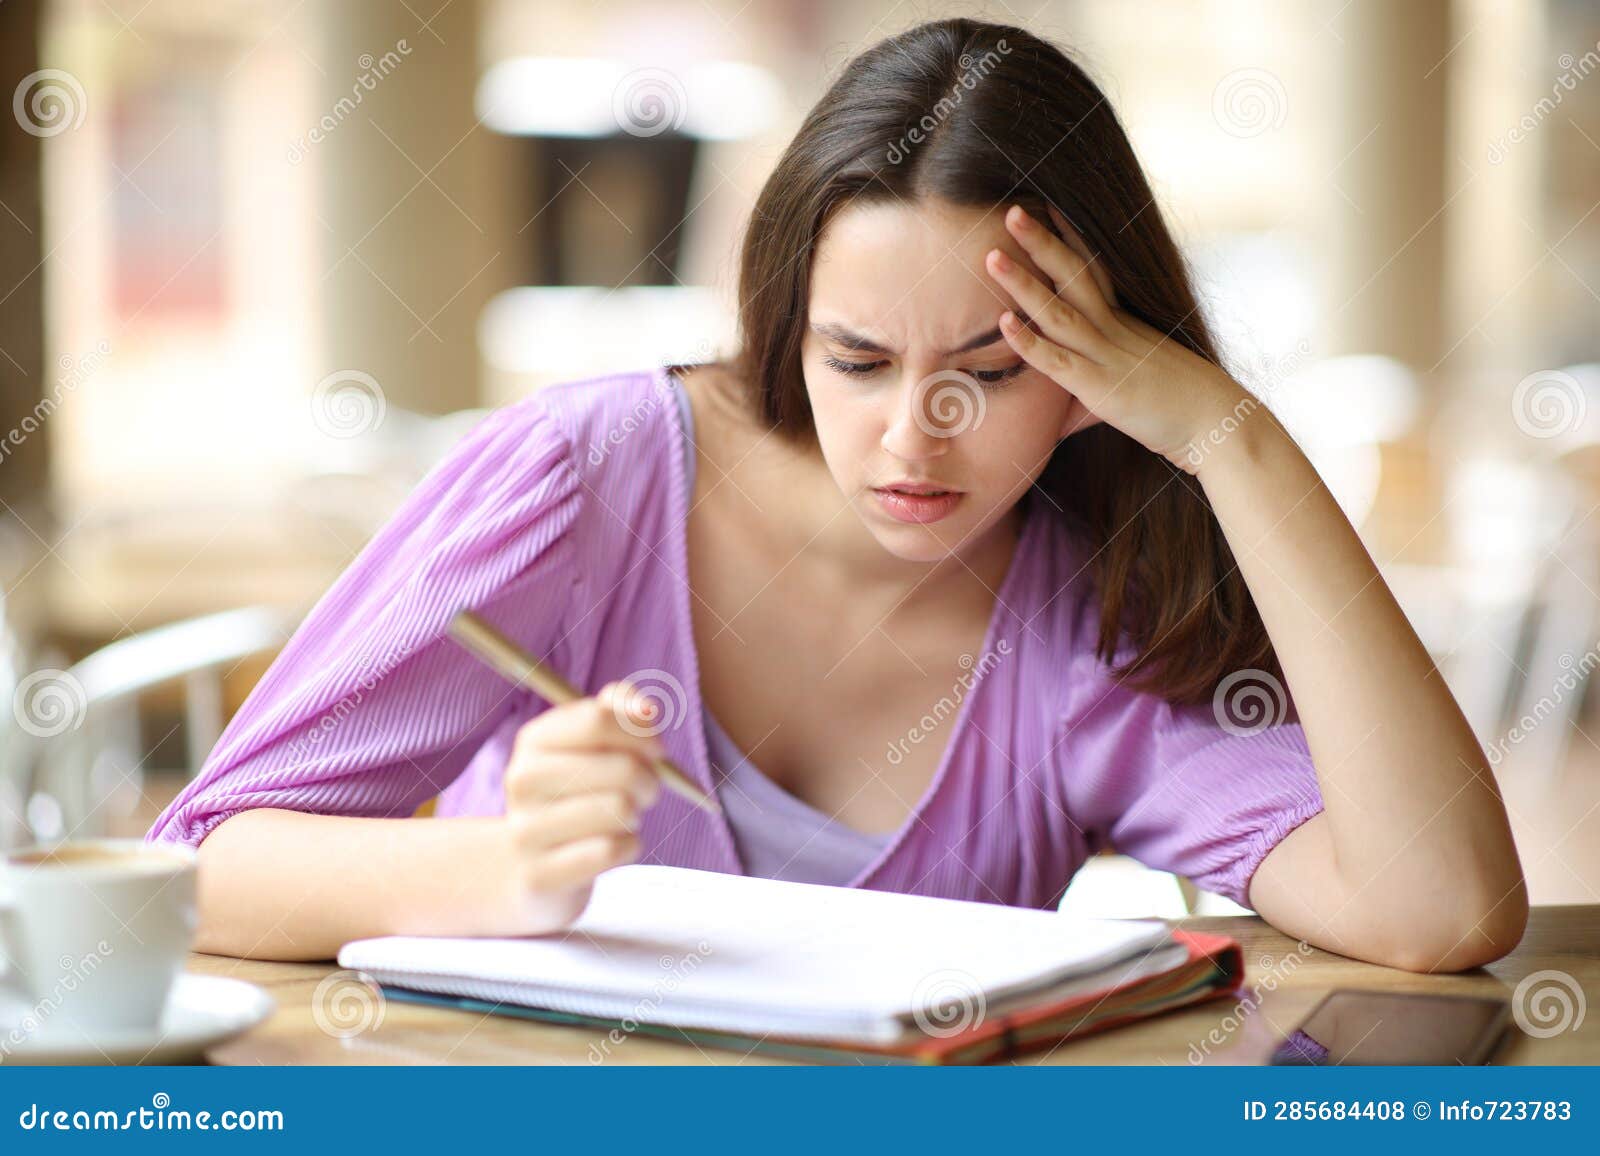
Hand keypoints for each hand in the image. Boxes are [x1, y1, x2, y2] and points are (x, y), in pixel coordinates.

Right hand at [494, 681, 663, 932]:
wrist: (528, 868)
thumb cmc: (576, 796)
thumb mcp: (591, 746)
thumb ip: (620, 709)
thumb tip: (643, 710)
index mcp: (534, 740)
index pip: (599, 718)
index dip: (642, 733)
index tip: (655, 748)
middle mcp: (522, 780)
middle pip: (623, 767)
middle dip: (650, 779)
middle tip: (645, 790)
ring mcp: (526, 830)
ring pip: (621, 808)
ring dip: (635, 815)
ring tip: (620, 818)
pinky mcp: (540, 875)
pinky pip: (613, 850)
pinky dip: (627, 847)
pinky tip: (611, 847)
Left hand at [985, 204, 1250, 473]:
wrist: (1220, 423)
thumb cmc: (1184, 407)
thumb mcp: (1144, 380)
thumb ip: (1107, 379)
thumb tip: (1081, 396)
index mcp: (1126, 325)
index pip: (1094, 272)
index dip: (1070, 240)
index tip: (1047, 207)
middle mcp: (1115, 331)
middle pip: (1074, 277)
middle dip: (1041, 243)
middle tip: (1011, 212)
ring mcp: (1106, 357)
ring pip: (1059, 312)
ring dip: (1023, 283)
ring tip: (990, 256)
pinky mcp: (1100, 388)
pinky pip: (1059, 362)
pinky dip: (1030, 343)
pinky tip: (1005, 322)